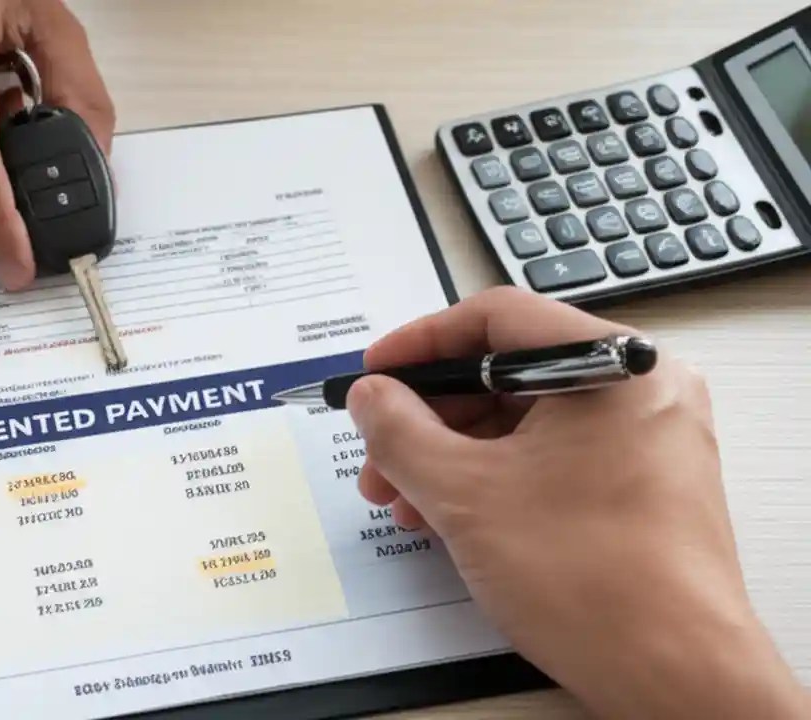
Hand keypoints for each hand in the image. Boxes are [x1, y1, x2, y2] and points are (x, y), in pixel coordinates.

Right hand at [347, 287, 808, 718]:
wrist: (674, 674)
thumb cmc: (589, 577)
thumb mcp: (463, 493)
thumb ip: (400, 431)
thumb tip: (371, 395)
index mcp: (613, 365)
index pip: (497, 318)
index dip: (421, 343)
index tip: (375, 373)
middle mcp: (642, 388)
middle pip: (509, 372)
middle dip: (429, 416)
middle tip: (380, 452)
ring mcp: (649, 438)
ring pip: (529, 421)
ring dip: (454, 454)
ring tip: (407, 499)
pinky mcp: (645, 483)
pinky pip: (556, 456)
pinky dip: (498, 477)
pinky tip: (453, 515)